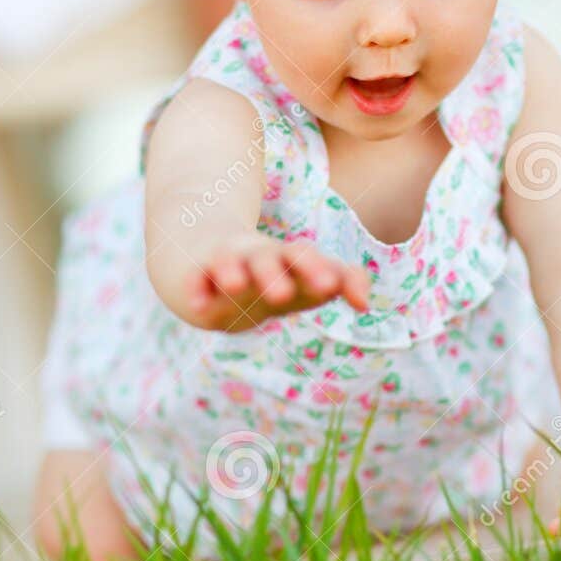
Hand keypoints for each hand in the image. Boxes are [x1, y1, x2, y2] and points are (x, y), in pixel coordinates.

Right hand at [185, 233, 370, 330]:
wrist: (212, 256)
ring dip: (233, 272)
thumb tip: (365, 304)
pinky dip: (196, 289)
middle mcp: (258, 258)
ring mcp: (227, 264)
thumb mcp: (306, 278)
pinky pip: (195, 280)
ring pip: (230, 265)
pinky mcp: (197, 275)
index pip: (304, 258)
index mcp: (288, 259)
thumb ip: (342, 280)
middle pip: (266, 259)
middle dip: (274, 274)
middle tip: (282, 295)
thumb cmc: (273, 273)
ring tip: (235, 284)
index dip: (316, 269)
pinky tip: (198, 304)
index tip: (329, 287)